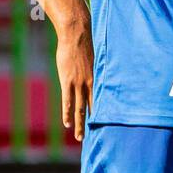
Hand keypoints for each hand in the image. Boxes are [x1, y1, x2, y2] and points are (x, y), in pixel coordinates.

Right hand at [55, 18, 93, 140]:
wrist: (77, 35)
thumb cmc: (84, 43)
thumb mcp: (92, 57)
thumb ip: (93, 67)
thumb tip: (94, 69)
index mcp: (97, 77)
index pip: (101, 98)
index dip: (102, 111)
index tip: (105, 123)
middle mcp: (90, 83)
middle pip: (92, 107)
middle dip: (92, 123)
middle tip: (93, 137)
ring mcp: (78, 83)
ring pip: (80, 108)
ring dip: (80, 123)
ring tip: (80, 137)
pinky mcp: (67, 81)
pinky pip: (68, 101)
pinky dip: (67, 113)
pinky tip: (68, 124)